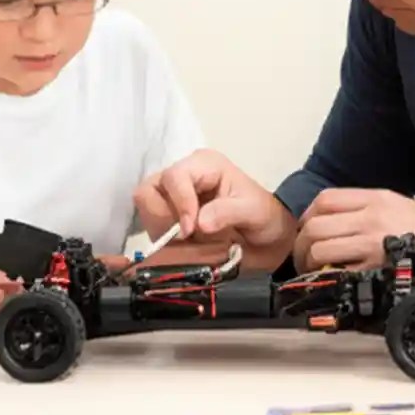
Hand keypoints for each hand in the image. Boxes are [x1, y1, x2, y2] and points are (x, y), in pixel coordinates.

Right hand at [134, 149, 296, 271]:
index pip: (174, 177)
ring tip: (191, 243)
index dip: (179, 203)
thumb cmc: (263, 217)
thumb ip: (227, 212)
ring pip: (146, 212)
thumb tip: (199, 223)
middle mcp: (182, 178)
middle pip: (148, 191)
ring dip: (163, 232)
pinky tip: (187, 248)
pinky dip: (165, 243)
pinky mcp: (168, 221)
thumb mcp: (253, 211)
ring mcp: (171, 200)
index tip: (191, 230)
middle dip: (164, 218)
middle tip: (187, 237)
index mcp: (203, 165)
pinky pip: (151, 230)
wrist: (268, 240)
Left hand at [295, 188, 414, 270]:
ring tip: (312, 270)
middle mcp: (371, 218)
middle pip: (315, 225)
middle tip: (302, 255)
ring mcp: (370, 245)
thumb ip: (370, 206)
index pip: (326, 199)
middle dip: (301, 242)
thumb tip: (339, 216)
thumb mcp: (403, 206)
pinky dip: (325, 277)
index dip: (308, 215)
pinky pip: (334, 272)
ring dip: (308, 262)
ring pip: (319, 248)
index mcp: (378, 199)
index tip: (306, 228)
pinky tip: (327, 280)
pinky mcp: (372, 271)